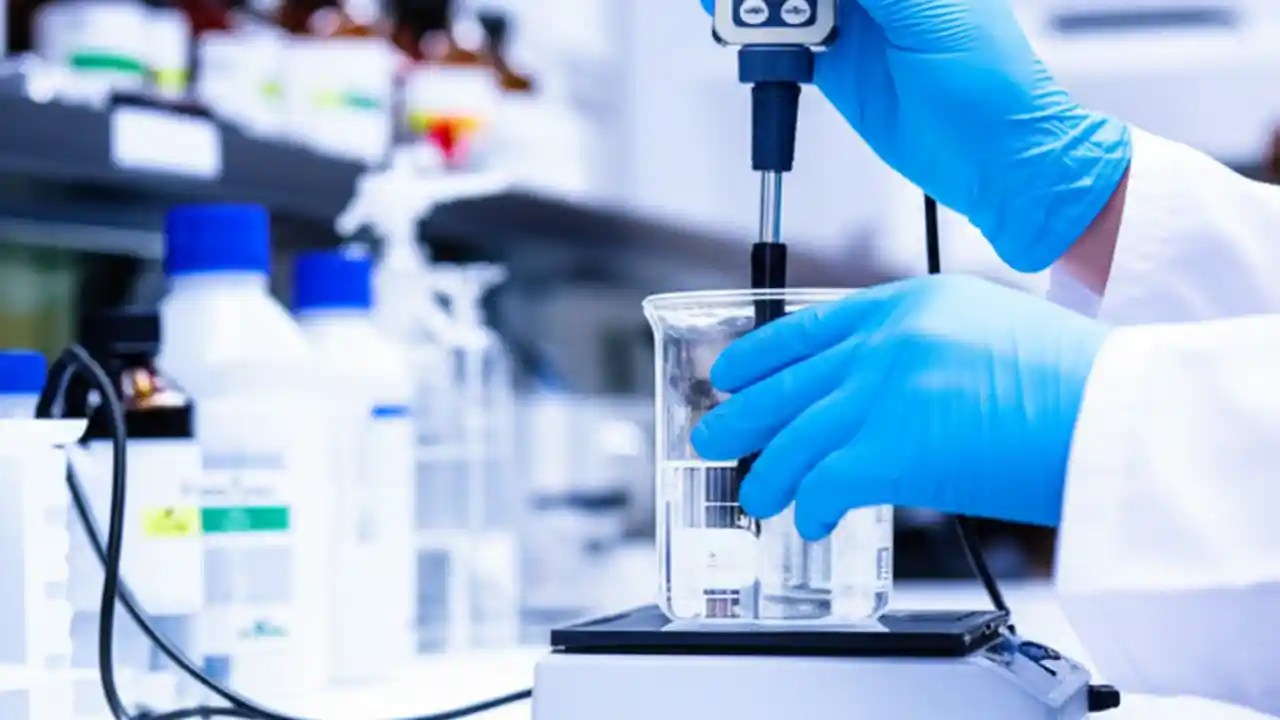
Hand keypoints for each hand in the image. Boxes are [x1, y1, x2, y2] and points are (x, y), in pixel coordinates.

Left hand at [691, 275, 1109, 538]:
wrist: (1113, 413)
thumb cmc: (1070, 380)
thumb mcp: (985, 325)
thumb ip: (922, 344)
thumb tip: (881, 382)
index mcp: (906, 303)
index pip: (807, 327)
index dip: (760, 356)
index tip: (734, 372)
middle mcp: (883, 342)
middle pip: (784, 384)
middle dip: (740, 416)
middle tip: (714, 434)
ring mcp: (881, 393)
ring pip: (792, 439)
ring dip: (768, 474)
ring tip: (758, 494)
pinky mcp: (889, 449)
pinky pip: (822, 483)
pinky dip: (810, 505)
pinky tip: (809, 518)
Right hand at [700, 0, 1130, 271]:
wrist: (994, 160)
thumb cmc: (992, 84)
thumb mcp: (929, 14)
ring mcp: (856, 28)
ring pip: (794, 3)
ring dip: (760, 5)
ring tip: (731, 10)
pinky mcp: (837, 67)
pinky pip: (788, 42)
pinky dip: (763, 39)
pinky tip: (742, 33)